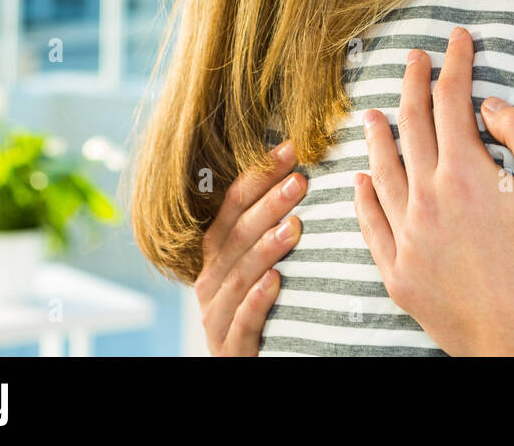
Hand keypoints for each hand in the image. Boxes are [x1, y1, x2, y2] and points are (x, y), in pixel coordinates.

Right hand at [193, 140, 307, 355]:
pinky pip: (242, 321)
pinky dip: (257, 299)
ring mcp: (217, 315)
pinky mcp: (230, 347)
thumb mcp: (261, 264)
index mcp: (217, 255)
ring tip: (294, 227)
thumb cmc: (263, 306)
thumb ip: (273, 228)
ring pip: (238, 275)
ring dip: (265, 248)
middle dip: (267, 205)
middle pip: (236, 235)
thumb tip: (303, 174)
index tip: (289, 149)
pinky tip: (276, 281)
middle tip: (300, 180)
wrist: (251, 362)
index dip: (258, 177)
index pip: (232, 207)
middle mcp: (210, 281)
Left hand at [354, 26, 513, 355]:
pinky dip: (362, 195)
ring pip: (381, 172)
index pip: (452, 102)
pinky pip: (370, 224)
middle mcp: (427, 202)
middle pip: (411, 127)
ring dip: (378, 135)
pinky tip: (360, 179)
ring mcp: (407, 241)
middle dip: (414, 84)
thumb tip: (490, 106)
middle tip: (415, 57)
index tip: (458, 39)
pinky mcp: (399, 275)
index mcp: (467, 176)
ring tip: (374, 111)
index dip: (456, 64)